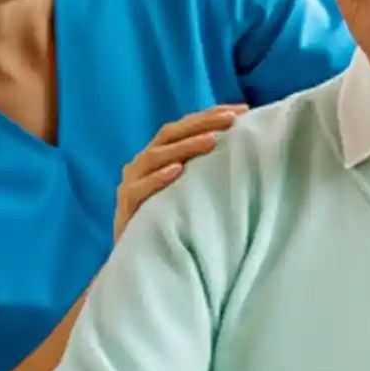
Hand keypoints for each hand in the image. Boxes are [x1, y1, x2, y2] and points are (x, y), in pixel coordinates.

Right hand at [114, 104, 247, 240]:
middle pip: (170, 134)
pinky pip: (140, 189)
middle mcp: (142, 163)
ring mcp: (131, 183)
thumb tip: (244, 150)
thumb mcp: (187, 190)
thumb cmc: (169, 221)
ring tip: (211, 141)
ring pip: (155, 157)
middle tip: (232, 119)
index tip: (242, 110)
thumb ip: (203, 169)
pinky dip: (158, 178)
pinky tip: (177, 170)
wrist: (138, 261)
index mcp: (158, 155)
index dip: (211, 115)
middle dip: (202, 124)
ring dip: (184, 146)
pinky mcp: (125, 207)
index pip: (184, 127)